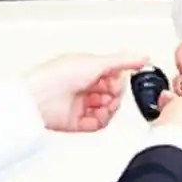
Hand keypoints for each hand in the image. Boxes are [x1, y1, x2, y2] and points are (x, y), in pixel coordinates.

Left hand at [24, 53, 148, 131]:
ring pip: (106, 110)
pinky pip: (96, 124)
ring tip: (104, 105)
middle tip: (111, 93)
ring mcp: (79, 104)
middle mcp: (83, 86)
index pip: (111, 76)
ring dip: (109, 108)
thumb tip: (142, 57)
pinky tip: (98, 116)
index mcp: (85, 69)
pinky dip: (100, 121)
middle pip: (111, 94)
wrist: (39, 97)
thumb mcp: (96, 62)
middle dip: (115, 95)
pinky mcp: (75, 121)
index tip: (121, 80)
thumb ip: (122, 61)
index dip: (118, 80)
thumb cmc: (59, 75)